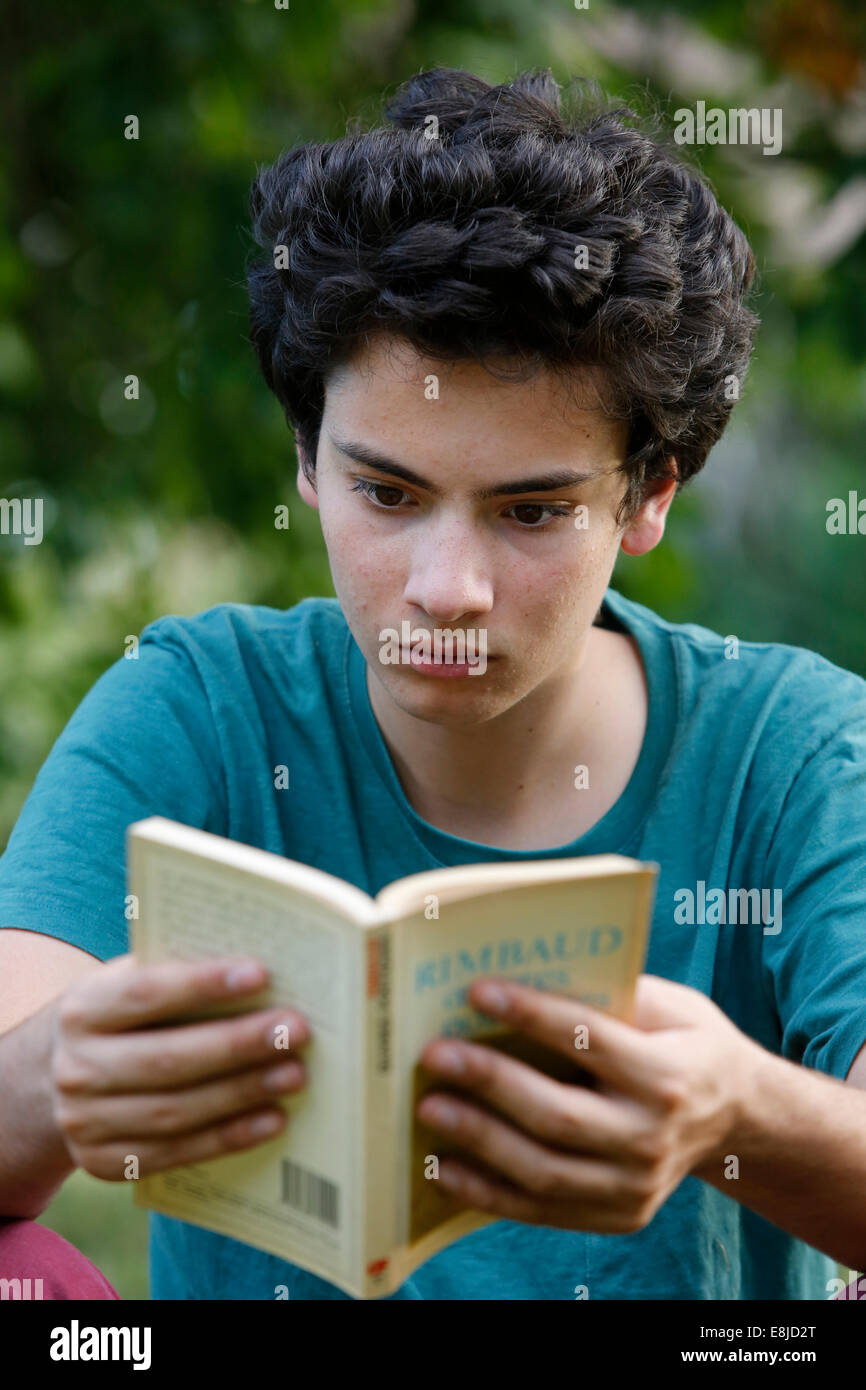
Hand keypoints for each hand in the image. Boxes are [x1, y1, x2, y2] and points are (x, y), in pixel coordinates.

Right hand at [48, 954, 310, 1180]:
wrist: (57, 1079)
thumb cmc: (123, 1018)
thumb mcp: (130, 983)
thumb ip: (178, 974)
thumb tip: (263, 974)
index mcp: (82, 1009)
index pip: (145, 993)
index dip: (202, 984)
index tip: (261, 974)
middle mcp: (75, 1068)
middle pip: (166, 1060)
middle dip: (237, 1045)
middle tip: (295, 1031)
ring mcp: (85, 1123)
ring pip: (175, 1111)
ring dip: (242, 1093)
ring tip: (295, 1074)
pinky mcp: (106, 1164)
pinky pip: (177, 1153)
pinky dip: (230, 1137)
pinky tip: (273, 1119)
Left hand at [416, 973, 756, 1232]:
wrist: (735, 1117)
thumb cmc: (685, 1043)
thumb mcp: (672, 1006)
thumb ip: (611, 993)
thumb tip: (523, 973)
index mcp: (668, 1075)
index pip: (589, 1041)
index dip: (531, 1013)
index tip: (477, 990)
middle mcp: (653, 1138)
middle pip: (557, 1115)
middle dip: (489, 1082)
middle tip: (433, 1054)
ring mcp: (636, 1187)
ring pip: (543, 1170)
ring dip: (478, 1139)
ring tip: (429, 1107)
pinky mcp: (617, 1217)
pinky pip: (541, 1210)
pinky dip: (486, 1192)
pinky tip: (443, 1167)